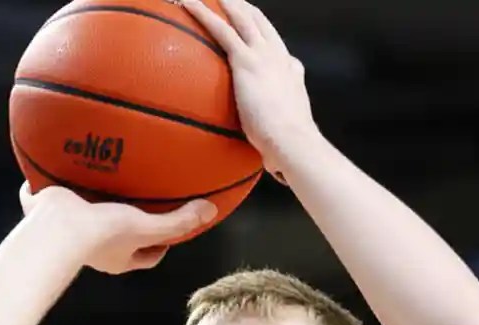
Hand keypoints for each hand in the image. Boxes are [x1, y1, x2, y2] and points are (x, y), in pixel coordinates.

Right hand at [19, 183, 216, 274]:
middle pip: (117, 237)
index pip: (146, 257)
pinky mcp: (45, 212)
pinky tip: (59, 161)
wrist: (58, 228)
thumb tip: (210, 211)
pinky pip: (48, 197)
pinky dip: (50, 185)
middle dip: (126, 223)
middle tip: (138, 204)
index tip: (170, 234)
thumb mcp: (147, 227)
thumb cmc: (103, 232)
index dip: (160, 246)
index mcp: (118, 257)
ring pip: (84, 217)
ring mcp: (68, 231)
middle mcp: (94, 248)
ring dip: (92, 202)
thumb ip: (178, 221)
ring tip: (101, 178)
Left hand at [182, 0, 316, 183]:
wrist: (292, 142)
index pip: (273, 44)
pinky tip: (185, 3)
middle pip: (258, 22)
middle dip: (242, 8)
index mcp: (289, 71)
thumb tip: (269, 155)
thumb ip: (272, 134)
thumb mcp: (282, 135)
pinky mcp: (247, 61)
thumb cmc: (286, 148)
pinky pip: (220, 29)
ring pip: (241, 17)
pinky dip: (202, 13)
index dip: (261, 31)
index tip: (249, 25)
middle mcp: (279, 56)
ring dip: (223, 1)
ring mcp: (264, 55)